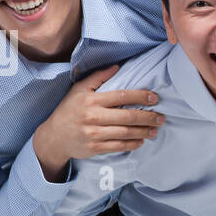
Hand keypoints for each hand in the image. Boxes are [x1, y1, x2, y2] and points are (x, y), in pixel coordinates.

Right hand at [32, 64, 164, 180]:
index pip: (122, 96)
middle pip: (127, 116)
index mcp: (92, 100)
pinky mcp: (95, 148)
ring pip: (126, 133)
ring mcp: (94, 134)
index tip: (155, 98)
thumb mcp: (79, 90)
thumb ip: (98, 77)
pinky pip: (119, 146)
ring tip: (155, 130)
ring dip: (144, 132)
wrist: (53, 137)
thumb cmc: (68, 110)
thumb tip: (117, 66)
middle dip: (148, 117)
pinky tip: (141, 141)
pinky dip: (133, 144)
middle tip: (161, 117)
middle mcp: (93, 117)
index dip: (141, 96)